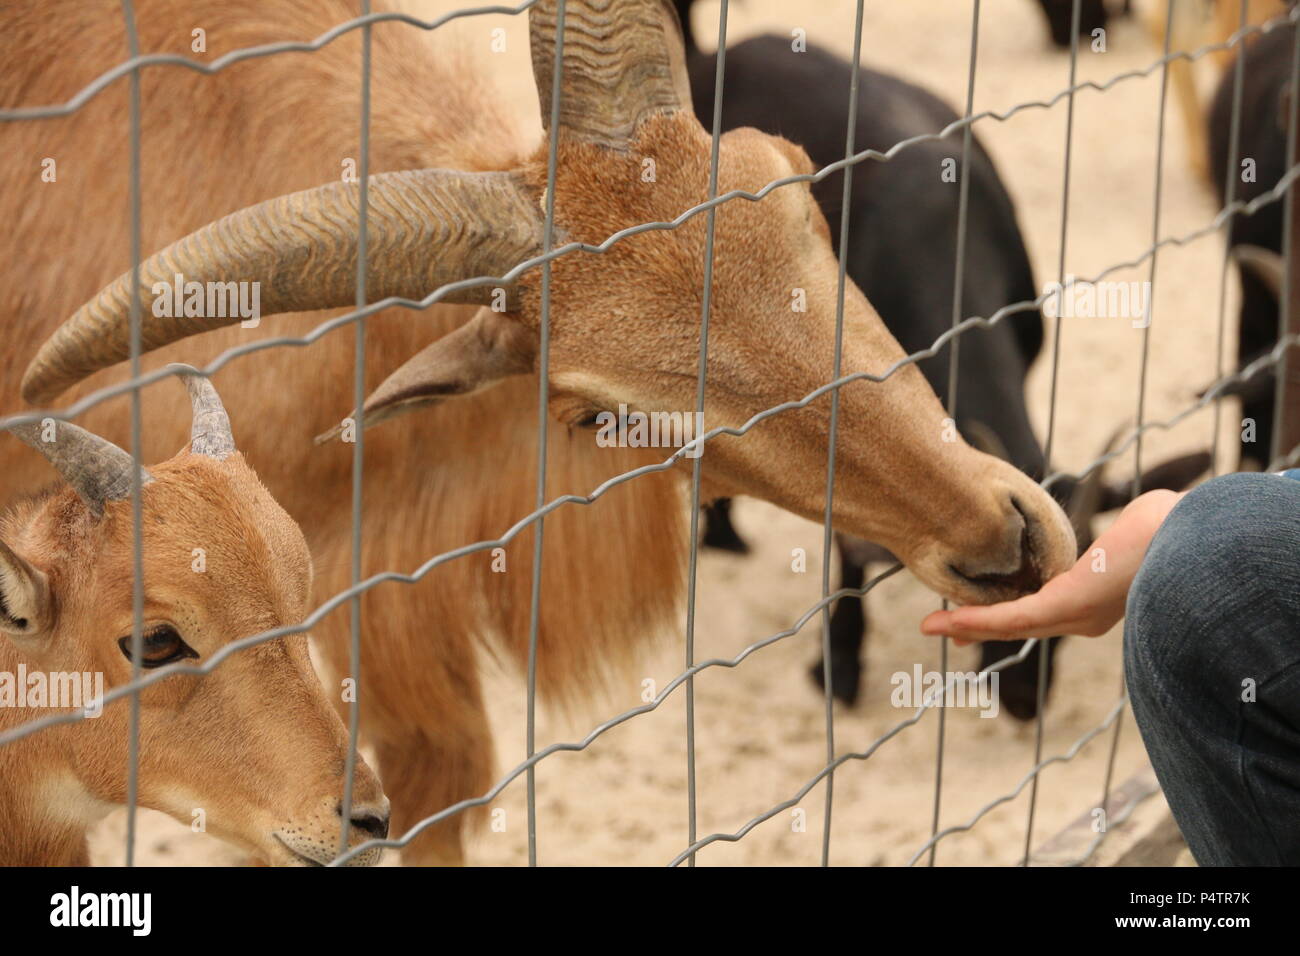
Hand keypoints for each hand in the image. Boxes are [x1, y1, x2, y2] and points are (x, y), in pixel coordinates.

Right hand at [920, 489, 1183, 642]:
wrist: (1194, 536)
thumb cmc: (1173, 526)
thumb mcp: (1136, 528)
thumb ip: (1119, 531)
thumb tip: (1137, 514)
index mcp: (1097, 600)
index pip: (1038, 612)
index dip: (1001, 615)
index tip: (972, 618)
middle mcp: (1085, 618)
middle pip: (1018, 625)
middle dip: (976, 627)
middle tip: (940, 630)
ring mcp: (1077, 617)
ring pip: (1011, 625)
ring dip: (968, 627)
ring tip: (932, 629)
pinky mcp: (1069, 607)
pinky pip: (1016, 616)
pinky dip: (980, 620)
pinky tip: (953, 622)